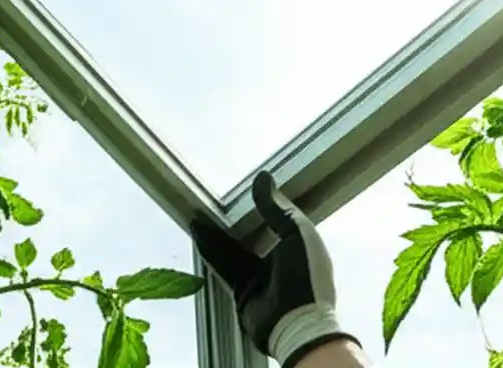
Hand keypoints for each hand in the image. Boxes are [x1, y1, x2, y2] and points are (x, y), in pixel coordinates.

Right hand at [191, 172, 357, 367]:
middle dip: (230, 220)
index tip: (244, 190)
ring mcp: (261, 277)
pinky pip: (225, 267)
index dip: (261, 206)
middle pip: (250, 234)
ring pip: (233, 250)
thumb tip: (263, 179)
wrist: (296, 324)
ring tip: (196, 217)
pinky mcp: (244, 291)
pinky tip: (199, 236)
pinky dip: (211, 252)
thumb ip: (278, 208)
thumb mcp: (297, 233)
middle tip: (212, 204)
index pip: (278, 220)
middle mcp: (280, 261)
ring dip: (214, 234)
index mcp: (300, 246)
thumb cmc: (306, 277)